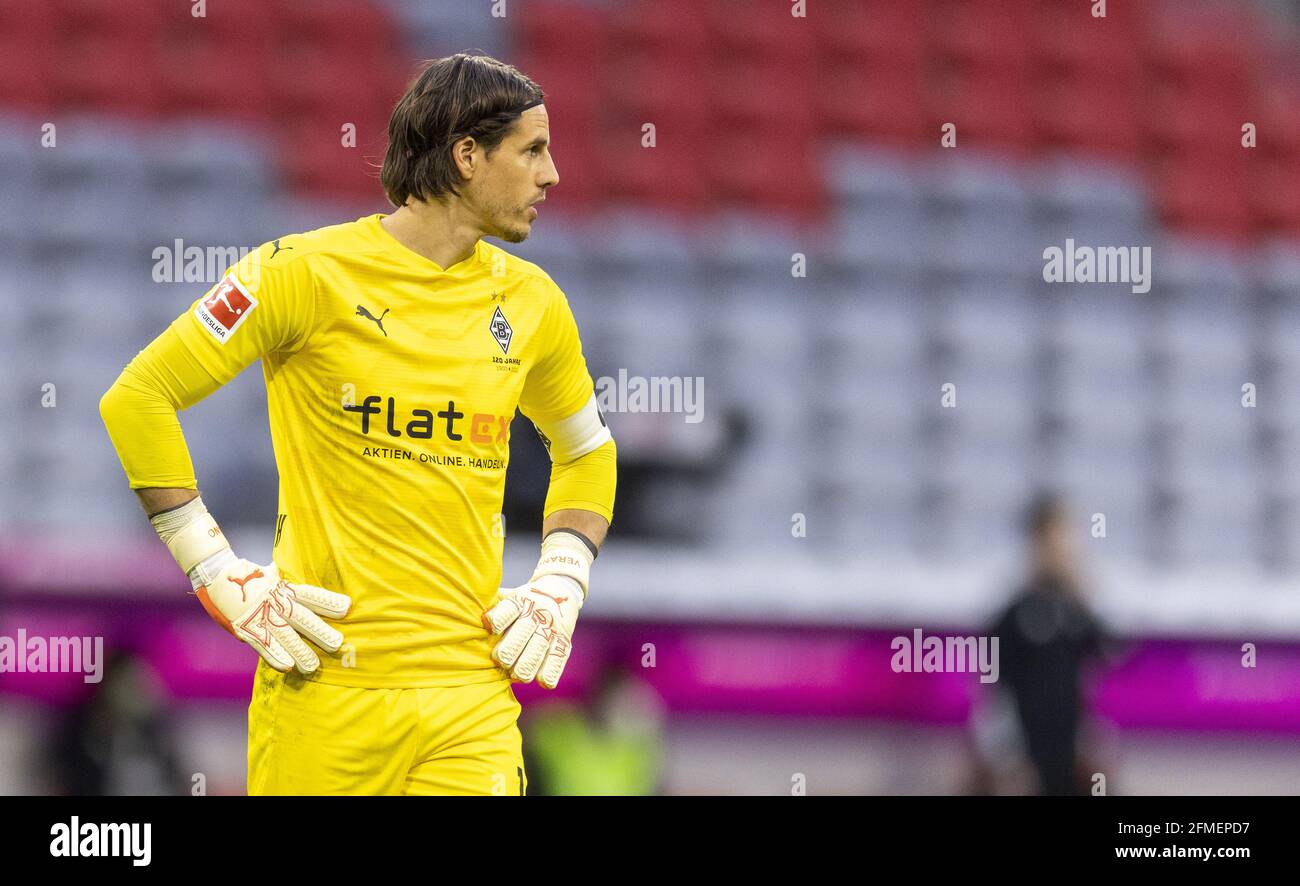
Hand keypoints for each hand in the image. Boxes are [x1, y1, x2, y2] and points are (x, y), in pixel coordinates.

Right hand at [196, 558, 350, 674]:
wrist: (214, 573)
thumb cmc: (245, 575)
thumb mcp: (268, 574)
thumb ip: (283, 581)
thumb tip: (299, 581)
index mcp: (282, 588)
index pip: (309, 595)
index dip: (327, 602)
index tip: (346, 608)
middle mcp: (274, 602)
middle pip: (301, 617)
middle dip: (319, 631)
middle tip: (337, 644)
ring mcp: (259, 615)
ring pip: (284, 635)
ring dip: (299, 651)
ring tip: (313, 665)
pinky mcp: (245, 628)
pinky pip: (262, 645)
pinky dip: (274, 657)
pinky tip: (287, 668)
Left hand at [482, 574, 582, 688]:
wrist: (561, 592)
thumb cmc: (522, 601)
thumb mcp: (508, 595)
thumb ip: (488, 605)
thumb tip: (460, 616)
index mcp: (520, 601)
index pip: (507, 611)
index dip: (496, 621)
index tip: (488, 628)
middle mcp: (538, 614)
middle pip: (520, 636)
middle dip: (507, 653)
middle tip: (499, 659)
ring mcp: (552, 631)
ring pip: (536, 655)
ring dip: (522, 669)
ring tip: (515, 674)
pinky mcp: (564, 645)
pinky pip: (555, 665)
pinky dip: (546, 676)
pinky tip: (537, 678)